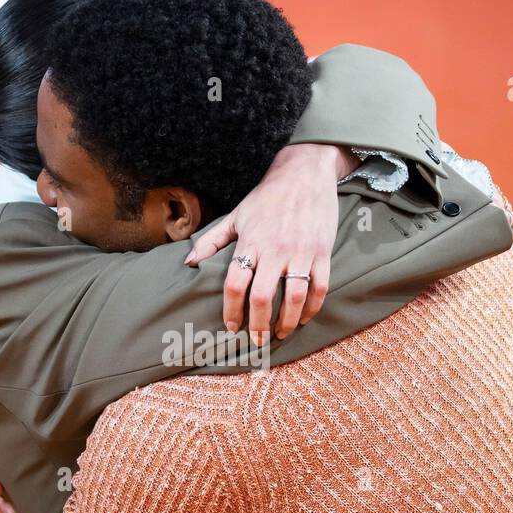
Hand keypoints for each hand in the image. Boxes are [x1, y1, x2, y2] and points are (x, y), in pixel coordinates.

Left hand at [185, 143, 359, 343]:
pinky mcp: (322, 252)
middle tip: (256, 340)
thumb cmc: (267, 196)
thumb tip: (189, 263)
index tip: (231, 326)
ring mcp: (301, 252)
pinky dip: (312, 308)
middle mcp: (275, 250)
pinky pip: (319, 288)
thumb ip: (212, 240)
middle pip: (263, 297)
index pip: (236, 284)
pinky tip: (304, 318)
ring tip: (280, 333)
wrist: (305, 172)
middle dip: (258, 324)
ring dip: (287, 322)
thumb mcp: (236, 215)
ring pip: (294, 297)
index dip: (231, 310)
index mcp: (251, 242)